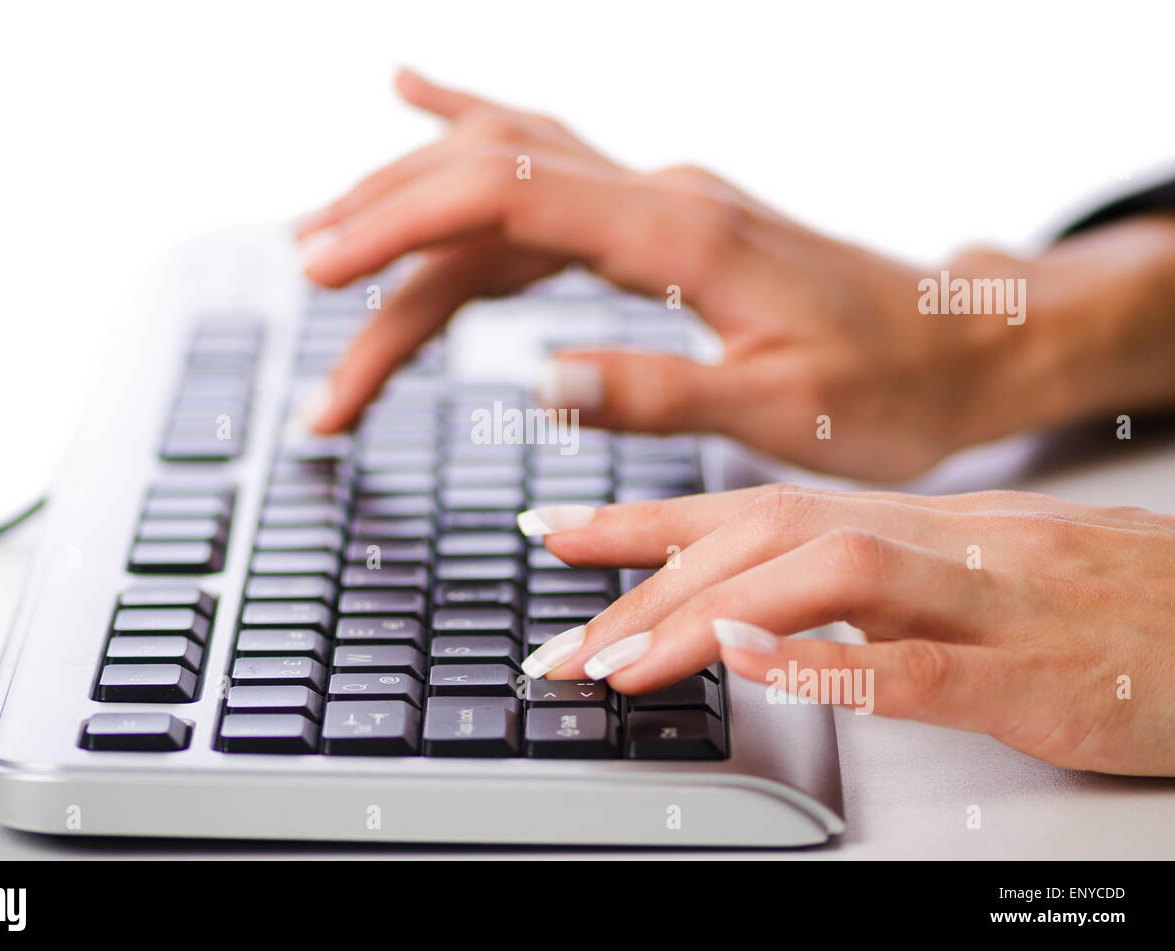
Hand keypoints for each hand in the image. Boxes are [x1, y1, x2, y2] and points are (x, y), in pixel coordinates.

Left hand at [518, 487, 1174, 775]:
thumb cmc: (1096, 602)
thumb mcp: (962, 575)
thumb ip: (861, 580)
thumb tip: (751, 602)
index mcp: (906, 522)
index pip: (746, 506)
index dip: (640, 519)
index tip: (552, 531)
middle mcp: (930, 540)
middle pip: (762, 535)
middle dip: (643, 585)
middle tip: (558, 645)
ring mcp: (980, 597)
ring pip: (825, 574)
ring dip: (707, 618)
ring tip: (622, 662)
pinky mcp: (1030, 669)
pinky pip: (920, 660)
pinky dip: (830, 661)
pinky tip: (757, 665)